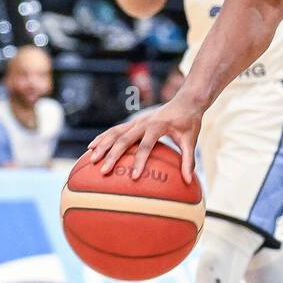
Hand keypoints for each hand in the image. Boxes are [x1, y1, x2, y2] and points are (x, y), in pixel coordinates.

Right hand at [88, 95, 202, 182]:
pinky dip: (102, 138)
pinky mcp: (133, 122)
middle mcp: (144, 122)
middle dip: (112, 155)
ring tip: (91, 160)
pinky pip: (114, 130)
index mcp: (158, 126)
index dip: (139, 161)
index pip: (146, 145)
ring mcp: (136, 121)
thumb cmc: (189, 122)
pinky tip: (91, 147)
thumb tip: (189, 181)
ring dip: (102, 145)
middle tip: (104, 171)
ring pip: (115, 132)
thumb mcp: (191, 139)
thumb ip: (189, 160)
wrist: (186, 101)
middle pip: (124, 139)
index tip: (133, 177)